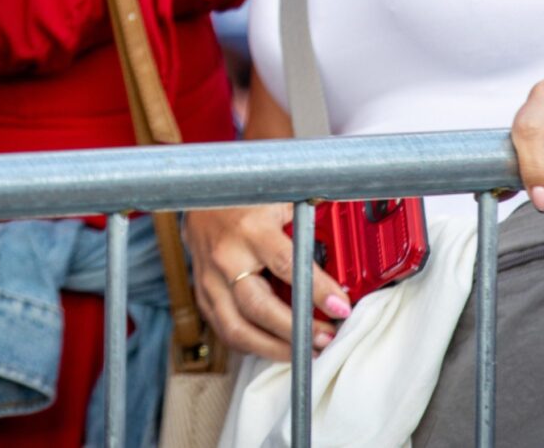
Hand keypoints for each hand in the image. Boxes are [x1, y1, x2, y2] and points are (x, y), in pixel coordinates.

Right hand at [186, 205, 349, 361]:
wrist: (201, 190)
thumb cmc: (245, 195)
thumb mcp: (281, 199)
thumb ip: (307, 228)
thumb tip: (342, 258)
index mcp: (250, 229)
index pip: (287, 265)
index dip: (317, 290)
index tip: (340, 308)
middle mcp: (226, 256)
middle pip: (259, 308)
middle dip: (295, 331)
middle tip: (325, 339)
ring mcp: (209, 278)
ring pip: (237, 329)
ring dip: (274, 349)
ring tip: (303, 352)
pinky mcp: (202, 292)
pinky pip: (223, 329)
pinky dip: (250, 344)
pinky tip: (273, 346)